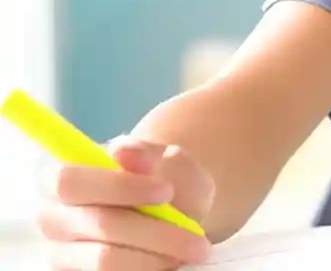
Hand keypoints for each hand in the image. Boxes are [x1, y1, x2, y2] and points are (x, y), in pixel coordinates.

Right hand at [37, 137, 215, 269]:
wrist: (169, 213)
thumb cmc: (162, 180)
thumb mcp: (168, 161)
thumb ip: (149, 154)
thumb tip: (124, 151)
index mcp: (60, 177)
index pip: (71, 182)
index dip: (118, 186)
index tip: (166, 190)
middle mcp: (53, 217)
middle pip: (98, 224)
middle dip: (154, 231)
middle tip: (197, 237)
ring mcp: (62, 253)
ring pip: (107, 260)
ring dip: (157, 256)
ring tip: (192, 249)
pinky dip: (148, 269)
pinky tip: (170, 260)